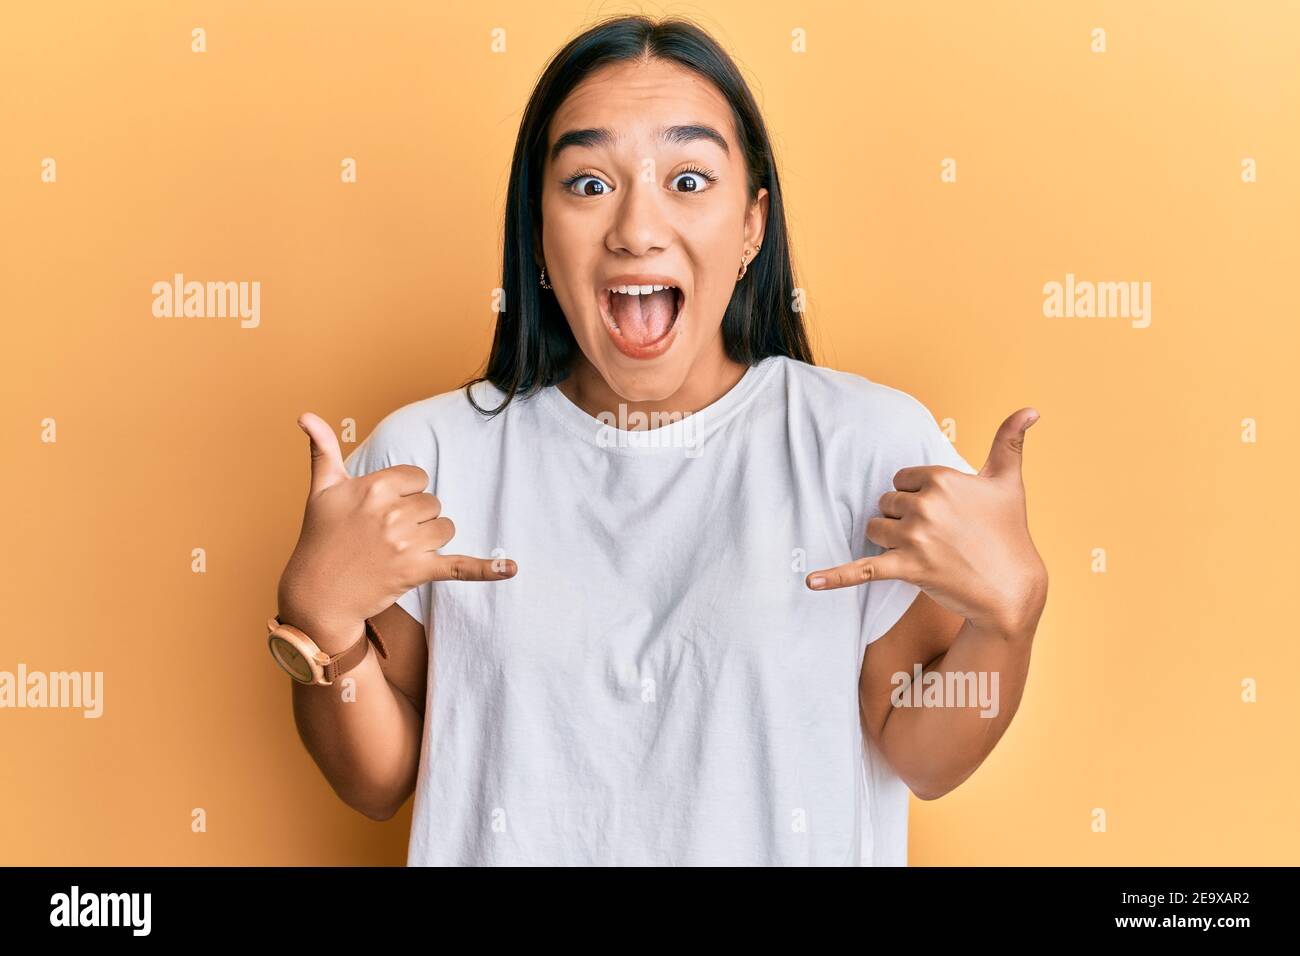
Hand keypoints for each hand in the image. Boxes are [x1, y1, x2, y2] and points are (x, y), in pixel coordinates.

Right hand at [277, 413, 515, 637]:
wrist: (318, 595)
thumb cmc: (320, 539)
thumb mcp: (320, 491)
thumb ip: (322, 450)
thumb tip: (305, 414)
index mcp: (374, 488)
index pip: (418, 478)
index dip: (405, 493)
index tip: (383, 509)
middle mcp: (392, 514)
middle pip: (432, 503)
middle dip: (416, 518)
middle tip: (385, 535)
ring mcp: (406, 545)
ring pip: (445, 528)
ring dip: (430, 539)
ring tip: (399, 551)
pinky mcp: (417, 572)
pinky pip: (460, 566)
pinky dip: (486, 569)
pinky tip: (511, 569)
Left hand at [806, 408, 1046, 638]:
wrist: (1012, 588)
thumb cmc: (1009, 532)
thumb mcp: (1009, 482)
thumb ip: (1010, 441)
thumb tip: (1031, 408)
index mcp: (942, 478)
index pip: (902, 478)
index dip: (917, 495)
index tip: (943, 511)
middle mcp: (925, 504)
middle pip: (886, 503)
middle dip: (903, 518)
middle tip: (938, 536)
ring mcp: (914, 537)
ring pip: (875, 528)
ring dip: (890, 540)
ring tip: (925, 552)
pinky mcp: (906, 568)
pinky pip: (862, 569)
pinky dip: (835, 576)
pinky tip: (811, 582)